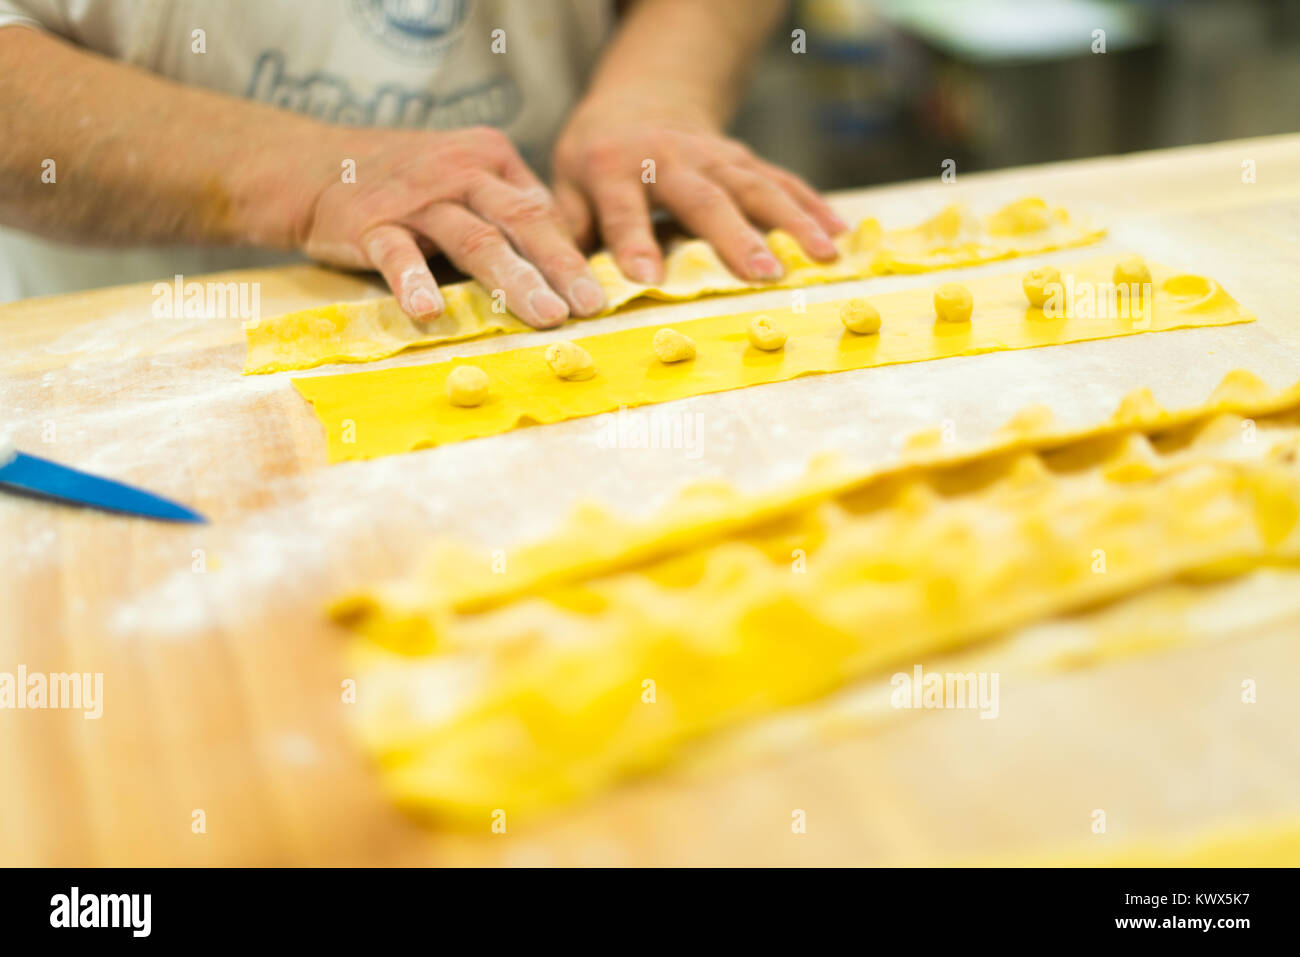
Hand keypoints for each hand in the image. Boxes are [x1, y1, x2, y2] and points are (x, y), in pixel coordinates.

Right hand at [294, 126, 605, 325]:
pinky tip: (430, 313)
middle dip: (560, 267)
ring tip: (545, 317)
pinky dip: (415, 282)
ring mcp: (417, 196)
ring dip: (513, 281)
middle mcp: (461, 171)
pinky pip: (397, 254)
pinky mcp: (371, 221)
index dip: (573, 256)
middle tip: (589, 307)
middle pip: (520, 221)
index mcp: (492, 159)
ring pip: (474, 239)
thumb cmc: (404, 187)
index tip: (599, 296)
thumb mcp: (464, 182)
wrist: (311, 165)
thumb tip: (564, 262)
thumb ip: (507, 214)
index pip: (541, 212)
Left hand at [551, 102, 846, 284]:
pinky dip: (815, 208)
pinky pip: (785, 182)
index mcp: (614, 167)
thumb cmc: (596, 161)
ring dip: (793, 222)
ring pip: (758, 187)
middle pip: (705, 198)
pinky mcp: (747, 161)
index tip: (645, 279)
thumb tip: (565, 288)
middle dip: (735, 237)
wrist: (639, 104)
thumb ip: (569, 232)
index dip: (632, 241)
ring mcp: (716, 157)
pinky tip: (842, 237)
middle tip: (762, 274)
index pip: (622, 207)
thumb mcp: (566, 186)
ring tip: (822, 258)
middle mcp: (670, 158)